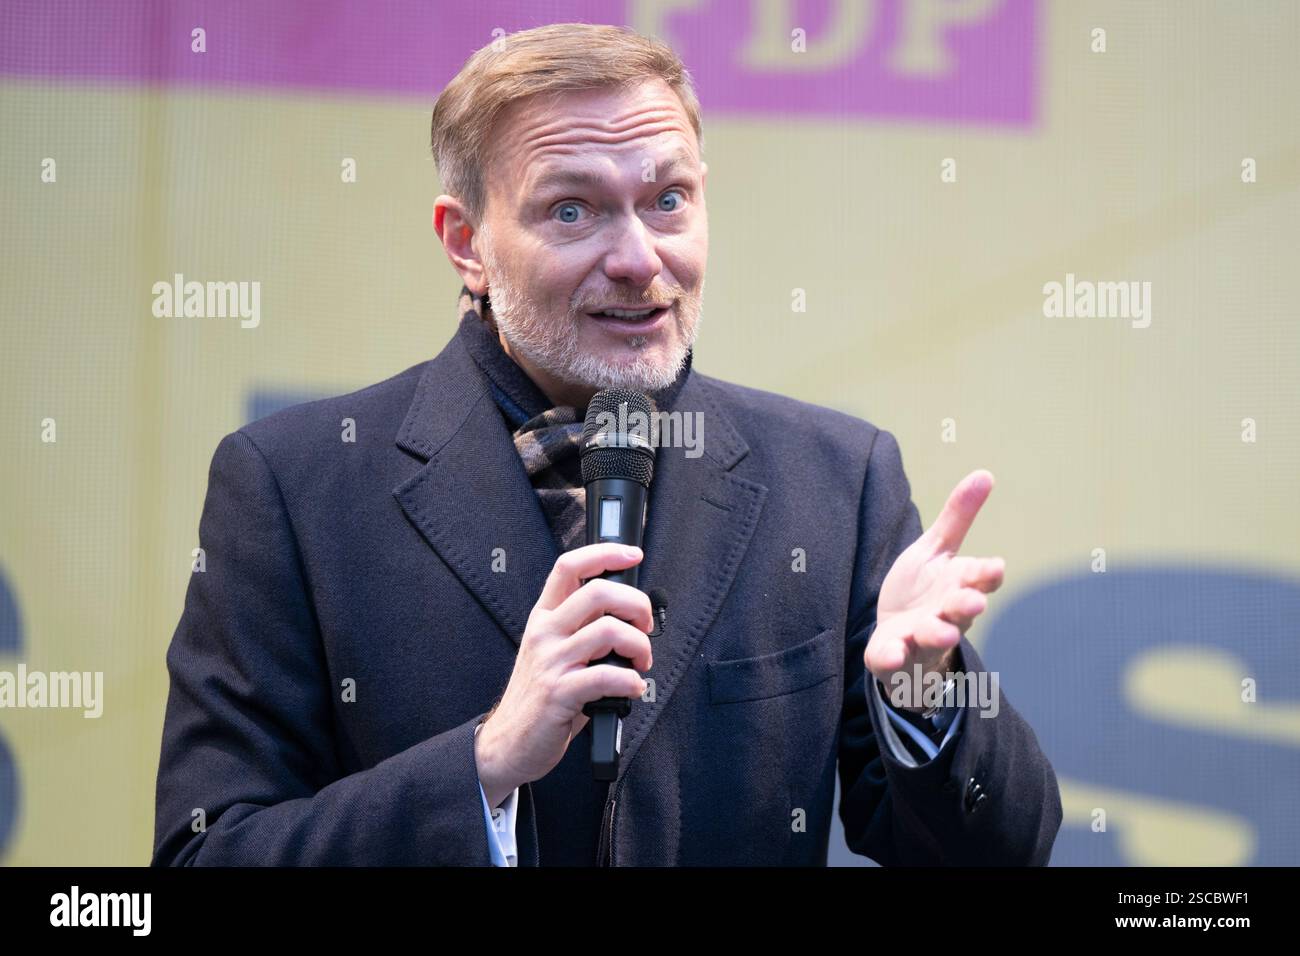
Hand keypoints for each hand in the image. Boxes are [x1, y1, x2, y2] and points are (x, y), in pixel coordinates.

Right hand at [475, 543, 653, 807]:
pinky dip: (631, 682)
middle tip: (645, 626)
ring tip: (640, 663)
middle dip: (636, 605)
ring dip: (638, 645)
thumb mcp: (553, 651)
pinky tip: (631, 689)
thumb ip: (583, 630)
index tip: (632, 555)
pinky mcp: (559, 693)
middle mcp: (545, 633)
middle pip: (598, 592)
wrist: (508, 742)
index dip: (605, 553)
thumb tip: (630, 616)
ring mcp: (551, 662)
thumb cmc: (540, 697)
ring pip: (608, 631)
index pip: (569, 566)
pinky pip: (607, 676)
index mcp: (544, 617)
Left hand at [865, 470, 1004, 711]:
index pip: (979, 579)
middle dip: (967, 606)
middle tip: (973, 602)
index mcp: (958, 586)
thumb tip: (985, 474)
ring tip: (942, 629)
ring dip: (938, 633)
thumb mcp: (936, 549)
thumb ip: (958, 517)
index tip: (994, 568)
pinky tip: (893, 654)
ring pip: (933, 637)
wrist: (898, 637)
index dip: (986, 574)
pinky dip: (894, 658)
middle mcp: (946, 614)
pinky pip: (894, 660)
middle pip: (961, 611)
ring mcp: (921, 637)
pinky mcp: (895, 656)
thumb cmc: (924, 590)